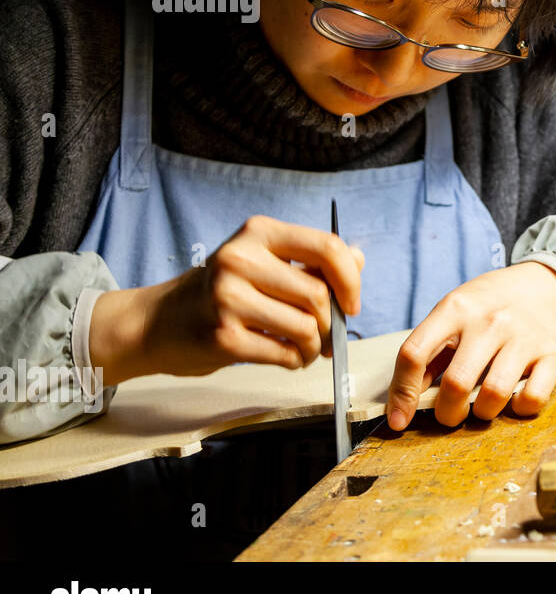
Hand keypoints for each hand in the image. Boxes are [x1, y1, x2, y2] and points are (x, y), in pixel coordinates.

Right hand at [89, 215, 364, 382]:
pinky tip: (286, 357)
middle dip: (330, 323)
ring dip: (315, 346)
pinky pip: (284, 353)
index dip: (351, 279)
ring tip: (304, 348)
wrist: (158, 322)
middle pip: (319, 295)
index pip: (327, 247)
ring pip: (306, 327)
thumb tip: (358, 260)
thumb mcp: (262, 260)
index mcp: (258, 232)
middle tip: (323, 335)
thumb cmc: (221, 291)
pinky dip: (296, 361)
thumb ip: (309, 260)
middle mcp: (241, 259)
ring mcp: (228, 297)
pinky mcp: (223, 336)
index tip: (352, 303)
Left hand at [386, 261, 555, 429]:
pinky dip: (519, 409)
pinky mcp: (553, 354)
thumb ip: (430, 353)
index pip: (415, 353)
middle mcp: (490, 321)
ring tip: (483, 406)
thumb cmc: (490, 305)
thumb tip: (405, 399)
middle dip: (447, 413)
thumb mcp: (454, 313)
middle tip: (451, 415)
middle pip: (457, 383)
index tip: (398, 420)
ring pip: (494, 396)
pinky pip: (532, 398)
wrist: (546, 286)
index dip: (402, 393)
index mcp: (455, 309)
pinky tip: (514, 399)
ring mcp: (523, 337)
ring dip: (482, 413)